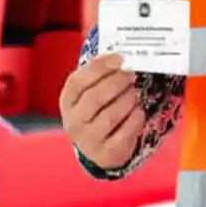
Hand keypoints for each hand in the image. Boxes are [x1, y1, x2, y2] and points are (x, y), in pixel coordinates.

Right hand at [60, 53, 145, 169]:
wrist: (98, 147)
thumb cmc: (96, 111)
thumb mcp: (90, 92)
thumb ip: (99, 74)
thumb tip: (119, 53)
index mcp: (67, 101)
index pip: (79, 81)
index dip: (100, 67)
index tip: (120, 58)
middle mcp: (73, 122)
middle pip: (95, 98)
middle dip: (117, 83)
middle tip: (132, 75)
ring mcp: (88, 140)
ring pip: (110, 117)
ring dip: (128, 100)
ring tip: (135, 93)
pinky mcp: (106, 153)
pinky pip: (124, 134)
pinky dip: (135, 119)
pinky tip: (138, 111)